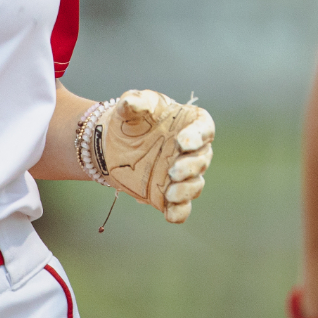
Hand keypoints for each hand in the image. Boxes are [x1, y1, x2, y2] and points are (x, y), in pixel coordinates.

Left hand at [98, 90, 214, 222]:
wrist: (113, 144)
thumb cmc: (130, 119)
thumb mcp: (130, 107)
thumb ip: (134, 103)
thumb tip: (131, 103)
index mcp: (189, 124)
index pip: (204, 129)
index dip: (197, 137)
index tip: (182, 142)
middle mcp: (191, 151)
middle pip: (202, 159)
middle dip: (190, 167)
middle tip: (173, 171)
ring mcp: (182, 174)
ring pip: (195, 185)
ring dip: (186, 190)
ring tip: (170, 193)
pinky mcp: (168, 194)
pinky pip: (181, 207)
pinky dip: (179, 212)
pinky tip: (170, 214)